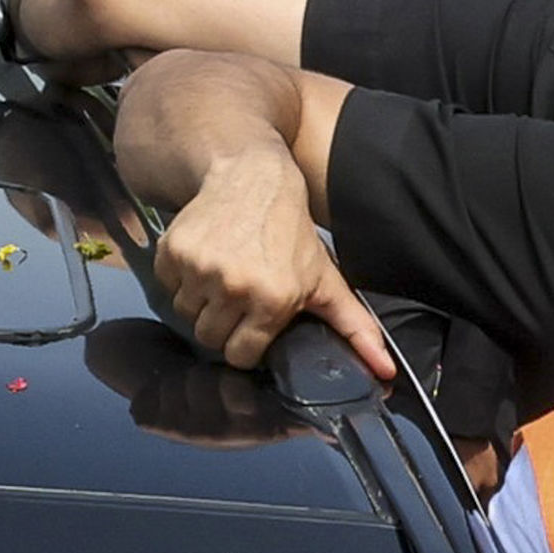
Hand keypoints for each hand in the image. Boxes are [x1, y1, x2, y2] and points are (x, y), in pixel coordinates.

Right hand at [155, 149, 398, 378]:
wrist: (254, 181)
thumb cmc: (293, 235)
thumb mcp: (328, 280)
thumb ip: (355, 328)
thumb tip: (386, 372)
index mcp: (274, 299)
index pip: (240, 355)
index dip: (248, 345)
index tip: (256, 325)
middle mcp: (234, 287)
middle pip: (210, 338)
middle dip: (225, 325)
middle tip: (242, 298)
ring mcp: (199, 269)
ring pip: (185, 315)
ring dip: (202, 303)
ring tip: (226, 276)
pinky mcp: (172, 253)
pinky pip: (166, 288)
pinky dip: (181, 280)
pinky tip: (207, 261)